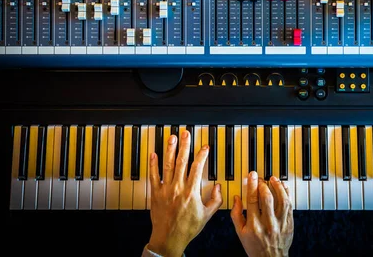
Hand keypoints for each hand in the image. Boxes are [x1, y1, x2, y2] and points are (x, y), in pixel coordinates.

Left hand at [147, 131, 222, 256]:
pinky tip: (154, 154)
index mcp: (191, 193)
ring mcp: (165, 190)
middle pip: (181, 162)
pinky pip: (153, 176)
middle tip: (186, 134)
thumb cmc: (188, 228)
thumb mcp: (207, 215)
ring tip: (172, 138)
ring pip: (168, 165)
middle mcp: (178, 188)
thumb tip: (219, 187)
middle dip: (184, 146)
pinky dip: (153, 164)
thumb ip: (216, 200)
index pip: (197, 168)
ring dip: (170, 150)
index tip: (204, 147)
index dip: (201, 155)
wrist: (169, 239)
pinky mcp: (155, 193)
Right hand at [230, 172, 293, 256]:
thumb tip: (236, 198)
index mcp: (254, 225)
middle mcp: (268, 224)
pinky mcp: (289, 223)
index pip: (252, 200)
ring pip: (282, 200)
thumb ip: (236, 214)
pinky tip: (283, 187)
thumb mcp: (240, 233)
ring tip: (273, 179)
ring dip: (278, 186)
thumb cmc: (255, 246)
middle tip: (261, 178)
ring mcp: (280, 224)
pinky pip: (290, 205)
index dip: (252, 185)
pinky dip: (287, 194)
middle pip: (267, 198)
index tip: (252, 175)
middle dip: (264, 184)